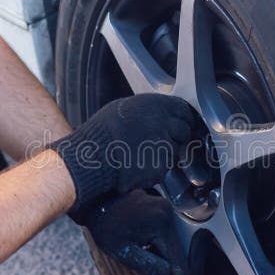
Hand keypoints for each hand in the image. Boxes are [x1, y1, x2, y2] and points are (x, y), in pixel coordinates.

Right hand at [51, 94, 195, 210]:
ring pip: (174, 151)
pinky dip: (154, 169)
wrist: (91, 157)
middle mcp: (164, 123)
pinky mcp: (161, 166)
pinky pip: (164, 168)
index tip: (179, 124)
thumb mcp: (123, 108)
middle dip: (176, 138)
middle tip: (157, 143)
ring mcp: (165, 145)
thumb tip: (160, 113)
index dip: (182, 119)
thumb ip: (147, 110)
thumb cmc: (100, 133)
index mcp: (155, 105)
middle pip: (184, 131)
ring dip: (164, 154)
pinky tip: (137, 165)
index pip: (183, 110)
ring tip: (141, 154)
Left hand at [83, 190, 186, 274]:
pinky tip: (158, 260)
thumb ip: (148, 265)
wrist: (94, 200)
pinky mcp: (159, 207)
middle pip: (175, 247)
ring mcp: (163, 207)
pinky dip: (162, 246)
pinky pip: (165, 231)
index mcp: (161, 222)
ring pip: (170, 240)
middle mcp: (167, 211)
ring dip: (167, 258)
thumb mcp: (123, 251)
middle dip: (173, 270)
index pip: (174, 256)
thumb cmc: (104, 224)